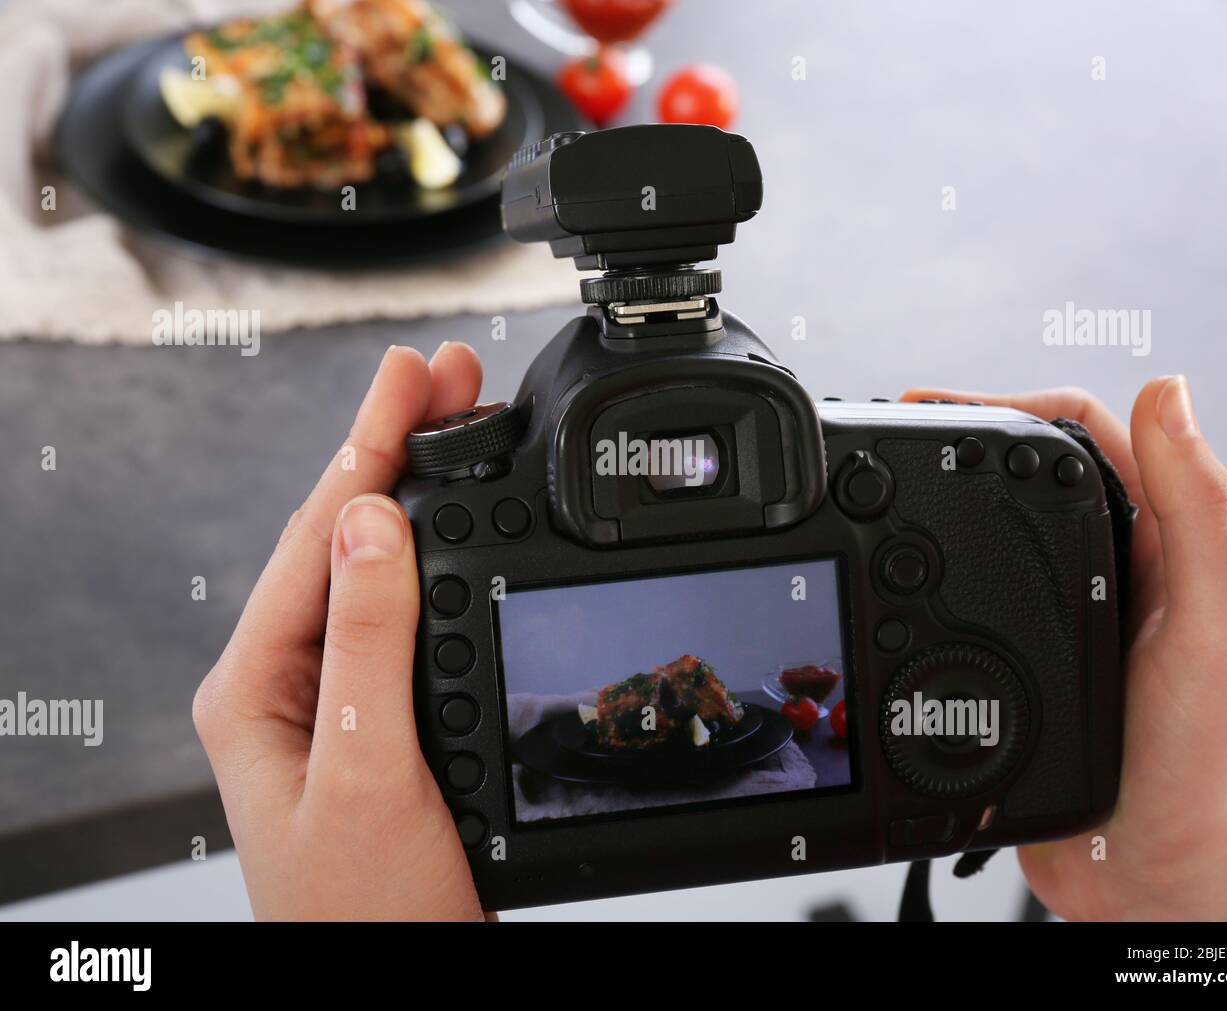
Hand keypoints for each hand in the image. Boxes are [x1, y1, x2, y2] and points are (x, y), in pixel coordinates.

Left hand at [193, 343, 487, 920]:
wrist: (407, 982)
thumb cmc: (370, 915)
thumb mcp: (368, 772)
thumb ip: (367, 642)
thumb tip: (370, 522)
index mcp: (258, 685)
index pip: (317, 535)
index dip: (369, 444)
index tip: (414, 374)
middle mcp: (286, 681)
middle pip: (341, 534)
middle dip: (395, 446)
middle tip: (451, 374)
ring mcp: (330, 698)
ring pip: (372, 566)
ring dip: (417, 490)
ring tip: (457, 424)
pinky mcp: (376, 718)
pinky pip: (401, 611)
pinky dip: (434, 554)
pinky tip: (453, 526)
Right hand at [903, 377, 1226, 919]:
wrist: (1161, 874)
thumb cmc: (1207, 763)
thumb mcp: (1214, 624)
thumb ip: (1198, 510)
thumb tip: (1168, 391)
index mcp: (1160, 542)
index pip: (1082, 433)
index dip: (1009, 402)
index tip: (937, 408)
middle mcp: (1111, 568)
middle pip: (1028, 472)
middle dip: (960, 441)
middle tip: (895, 435)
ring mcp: (1062, 614)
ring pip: (993, 532)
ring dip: (942, 503)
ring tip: (889, 491)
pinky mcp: (1021, 663)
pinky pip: (970, 599)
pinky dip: (932, 577)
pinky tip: (901, 581)